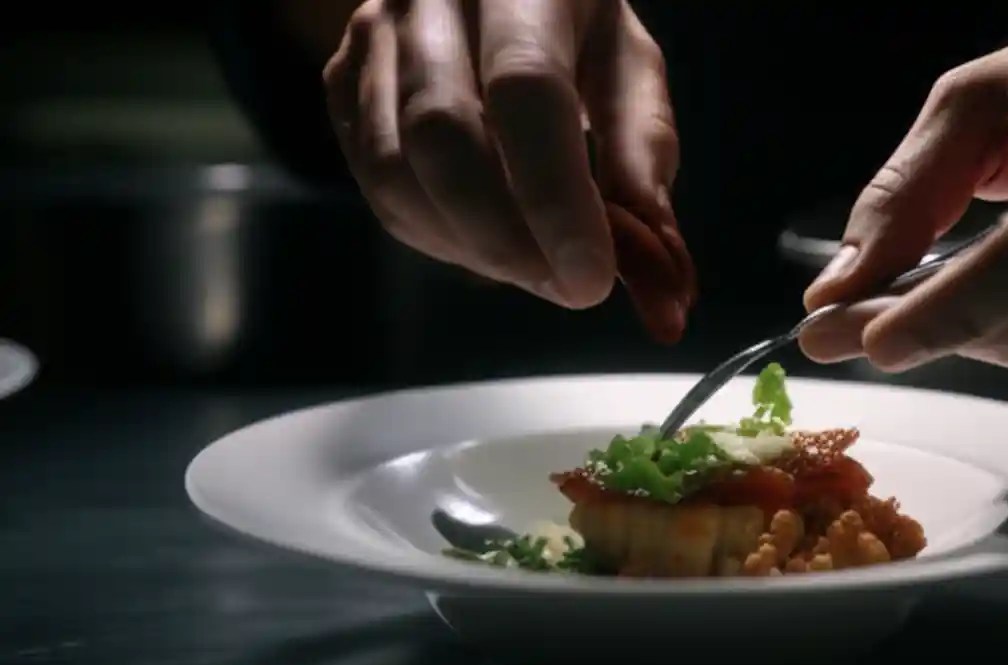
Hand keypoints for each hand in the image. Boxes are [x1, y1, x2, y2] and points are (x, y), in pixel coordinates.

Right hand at [323, 0, 694, 342]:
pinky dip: (435, 236)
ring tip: (537, 269)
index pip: (525, 90)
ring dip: (471, 248)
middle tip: (570, 290)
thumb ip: (644, 170)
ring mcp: (371, 36)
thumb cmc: (576, 27)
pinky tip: (486, 240)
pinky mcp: (340, 78)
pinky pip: (373, 184)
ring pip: (393, 170)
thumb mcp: (629, 75)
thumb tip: (666, 291)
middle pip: (441, 134)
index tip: (591, 282)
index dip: (554, 198)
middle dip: (507, 240)